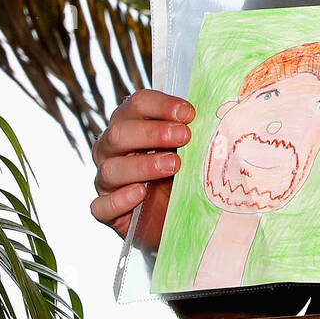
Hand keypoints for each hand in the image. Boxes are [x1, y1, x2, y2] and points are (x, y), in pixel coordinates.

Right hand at [90, 90, 193, 249]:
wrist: (173, 214)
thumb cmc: (180, 171)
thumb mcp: (187, 148)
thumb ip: (192, 131)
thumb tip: (217, 114)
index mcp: (130, 124)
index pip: (136, 104)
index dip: (161, 105)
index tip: (189, 114)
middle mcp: (111, 150)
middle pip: (119, 133)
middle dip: (152, 133)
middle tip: (184, 136)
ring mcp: (106, 181)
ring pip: (110, 169)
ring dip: (142, 165)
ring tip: (173, 165)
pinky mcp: (105, 211)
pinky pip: (102, 206)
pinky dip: (120, 200)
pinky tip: (140, 193)